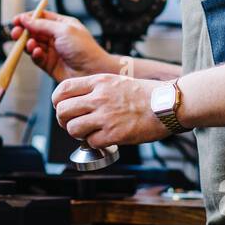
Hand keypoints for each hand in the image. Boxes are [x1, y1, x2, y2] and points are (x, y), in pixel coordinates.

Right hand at [10, 9, 115, 82]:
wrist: (93, 70)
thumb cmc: (83, 47)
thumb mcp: (63, 30)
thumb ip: (42, 25)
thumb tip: (25, 19)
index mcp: (62, 25)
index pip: (41, 18)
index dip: (28, 18)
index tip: (16, 20)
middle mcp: (56, 37)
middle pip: (34, 31)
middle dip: (23, 32)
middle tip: (15, 33)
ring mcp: (53, 51)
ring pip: (33, 45)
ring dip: (28, 44)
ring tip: (29, 44)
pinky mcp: (50, 65)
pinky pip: (37, 58)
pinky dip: (35, 55)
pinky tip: (37, 53)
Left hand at [51, 74, 166, 147]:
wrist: (168, 105)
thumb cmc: (145, 94)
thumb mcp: (116, 81)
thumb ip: (96, 89)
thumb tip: (77, 101)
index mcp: (98, 82)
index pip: (62, 90)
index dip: (57, 101)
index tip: (62, 107)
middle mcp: (99, 98)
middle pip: (62, 111)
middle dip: (63, 120)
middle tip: (72, 124)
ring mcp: (105, 116)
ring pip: (72, 129)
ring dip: (77, 133)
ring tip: (88, 132)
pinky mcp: (113, 134)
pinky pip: (90, 142)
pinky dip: (94, 143)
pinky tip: (103, 138)